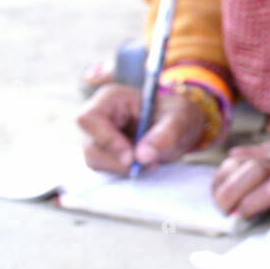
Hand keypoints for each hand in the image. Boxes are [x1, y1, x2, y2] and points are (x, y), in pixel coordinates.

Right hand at [77, 83, 207, 172]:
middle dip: (117, 159)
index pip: (89, 118)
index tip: (130, 156)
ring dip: (122, 167)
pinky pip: (104, 167)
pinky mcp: (103, 150)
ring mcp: (98, 134)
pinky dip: (123, 170)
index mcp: (112, 98)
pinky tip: (143, 163)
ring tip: (150, 161)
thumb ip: (165, 135)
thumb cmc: (178, 115)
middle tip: (146, 163)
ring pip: (94, 159)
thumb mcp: (180, 120)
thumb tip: (143, 156)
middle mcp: (99, 115)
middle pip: (90, 144)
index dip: (105, 139)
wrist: (179, 126)